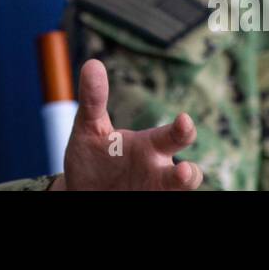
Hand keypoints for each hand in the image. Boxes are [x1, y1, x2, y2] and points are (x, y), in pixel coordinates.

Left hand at [49, 59, 203, 190]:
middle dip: (188, 175)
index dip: (182, 130)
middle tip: (183, 172)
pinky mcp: (147, 205)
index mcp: (150, 146)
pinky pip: (157, 206)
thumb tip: (92, 63)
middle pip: (185, 176)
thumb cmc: (92, 157)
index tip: (183, 119)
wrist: (80, 191)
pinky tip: (139, 199)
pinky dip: (154, 203)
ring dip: (179, 191)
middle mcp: (158, 172)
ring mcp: (153, 193)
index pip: (173, 136)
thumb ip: (93, 100)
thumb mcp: (88, 128)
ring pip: (177, 195)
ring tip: (176, 181)